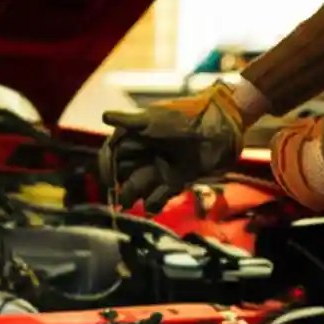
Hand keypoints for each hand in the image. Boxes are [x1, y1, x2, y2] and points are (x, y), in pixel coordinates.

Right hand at [98, 82, 247, 213]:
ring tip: (129, 205)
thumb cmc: (183, 117)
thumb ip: (128, 121)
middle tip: (119, 197)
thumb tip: (104, 115)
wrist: (219, 127)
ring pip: (139, 187)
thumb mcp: (153, 118)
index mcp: (135, 138)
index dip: (107, 168)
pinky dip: (154, 203)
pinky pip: (159, 196)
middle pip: (124, 174)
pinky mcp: (175, 181)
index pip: (112, 155)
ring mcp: (160, 168)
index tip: (109, 181)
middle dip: (120, 186)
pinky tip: (150, 208)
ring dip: (133, 196)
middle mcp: (144, 154)